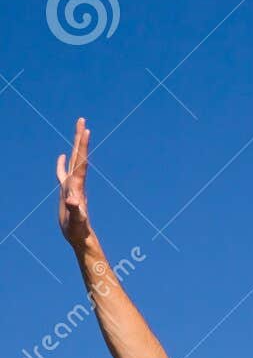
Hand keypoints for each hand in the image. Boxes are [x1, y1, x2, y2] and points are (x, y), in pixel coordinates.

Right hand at [57, 116, 91, 248]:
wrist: (80, 238)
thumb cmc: (78, 231)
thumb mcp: (76, 222)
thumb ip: (75, 211)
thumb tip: (72, 201)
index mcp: (78, 186)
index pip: (81, 162)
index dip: (82, 146)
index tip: (86, 130)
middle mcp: (76, 183)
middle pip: (79, 156)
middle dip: (80, 138)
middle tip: (82, 120)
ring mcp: (72, 186)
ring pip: (73, 161)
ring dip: (75, 145)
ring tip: (78, 130)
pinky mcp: (67, 192)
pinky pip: (63, 173)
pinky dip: (62, 164)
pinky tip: (61, 157)